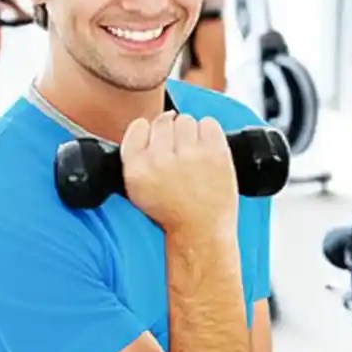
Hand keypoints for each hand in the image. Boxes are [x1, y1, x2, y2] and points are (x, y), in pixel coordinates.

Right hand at [120, 111, 238, 237]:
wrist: (200, 231)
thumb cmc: (171, 213)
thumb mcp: (136, 188)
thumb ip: (135, 155)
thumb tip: (146, 124)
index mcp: (137, 168)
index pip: (138, 126)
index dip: (148, 132)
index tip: (156, 142)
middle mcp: (160, 159)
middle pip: (163, 120)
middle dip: (171, 133)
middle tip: (178, 154)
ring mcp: (189, 155)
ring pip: (186, 120)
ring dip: (190, 133)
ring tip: (193, 154)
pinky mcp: (215, 154)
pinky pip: (209, 123)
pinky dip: (209, 133)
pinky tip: (206, 150)